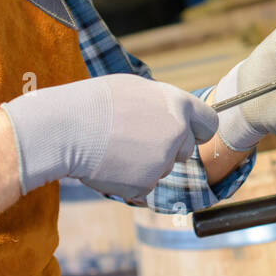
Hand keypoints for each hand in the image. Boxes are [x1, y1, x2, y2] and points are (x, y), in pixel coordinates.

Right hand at [1, 74, 218, 198]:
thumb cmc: (94, 103)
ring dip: (144, 165)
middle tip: (132, 139)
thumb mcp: (135, 89)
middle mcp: (176, 132)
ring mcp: (162, 161)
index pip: (209, 123)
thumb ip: (161, 104)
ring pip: (161, 169)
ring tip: (113, 148)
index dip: (198, 130)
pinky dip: (128, 181)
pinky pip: (143, 187)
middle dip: (165, 148)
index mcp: (177, 105)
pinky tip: (108, 165)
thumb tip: (173, 115)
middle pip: (183, 150)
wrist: (65, 129)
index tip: (191, 134)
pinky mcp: (145, 185)